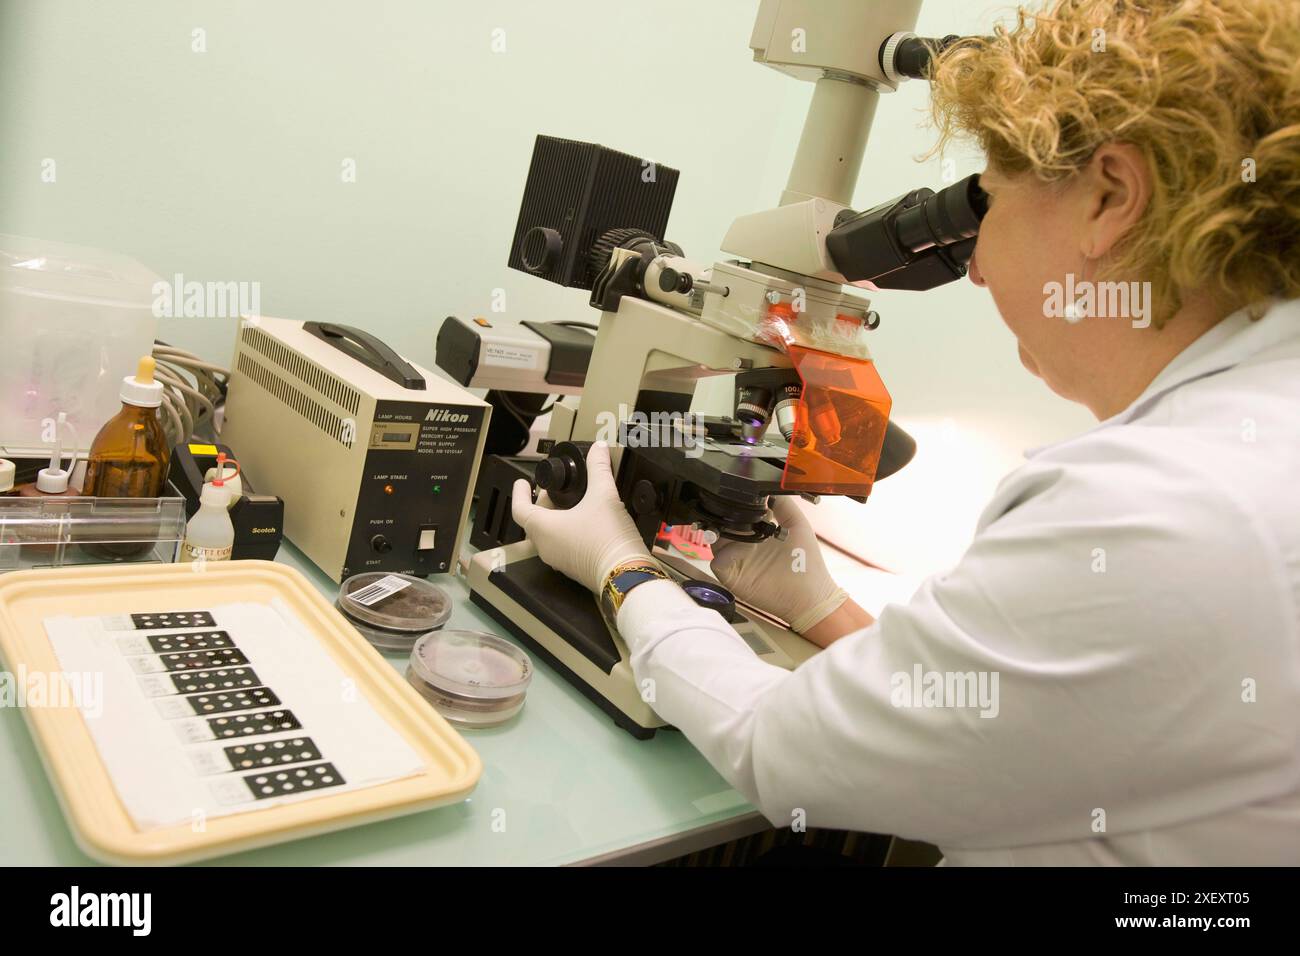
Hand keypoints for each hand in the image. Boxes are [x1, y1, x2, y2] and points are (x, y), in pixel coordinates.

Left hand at [510, 441, 650, 593]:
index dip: (519, 493)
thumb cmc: (607, 540)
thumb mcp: (603, 495)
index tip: (522, 483)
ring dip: (555, 518)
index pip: (519, 509)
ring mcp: (559, 560)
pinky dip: (567, 531)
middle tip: (554, 490)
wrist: (626, 574)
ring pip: (548, 534)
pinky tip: (586, 522)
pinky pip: (562, 546)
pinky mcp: (574, 568)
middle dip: (543, 503)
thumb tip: (598, 450)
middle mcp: (546, 547)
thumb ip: (599, 468)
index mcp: (543, 528)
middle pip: (534, 521)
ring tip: (572, 503)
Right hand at [710, 496, 846, 633]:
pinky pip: (717, 563)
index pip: (736, 514)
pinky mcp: (733, 578)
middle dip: (720, 516)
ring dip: (718, 533)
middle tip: (727, 509)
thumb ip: (783, 504)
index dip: (732, 504)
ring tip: (731, 527)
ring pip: (715, 543)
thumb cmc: (806, 562)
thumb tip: (768, 486)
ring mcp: (737, 562)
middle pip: (720, 526)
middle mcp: (743, 545)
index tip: (735, 495)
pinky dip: (722, 555)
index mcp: (756, 532)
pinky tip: (737, 549)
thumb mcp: (797, 525)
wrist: (811, 595)